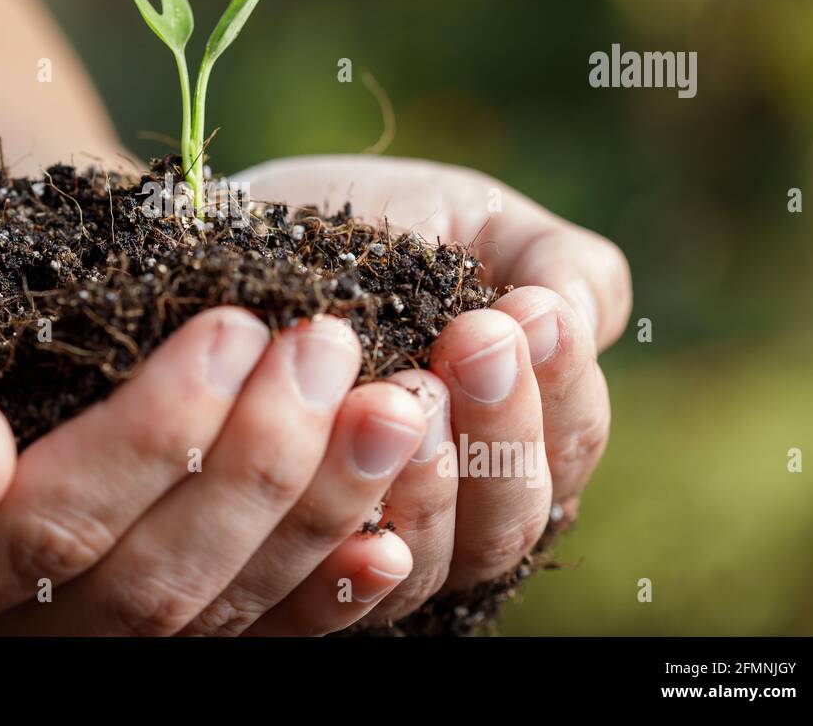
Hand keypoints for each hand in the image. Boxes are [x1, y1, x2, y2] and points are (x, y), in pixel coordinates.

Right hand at [0, 234, 440, 633]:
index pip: (41, 530)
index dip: (152, 438)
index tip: (237, 327)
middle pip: (144, 590)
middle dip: (259, 472)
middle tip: (339, 353)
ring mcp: (51, 659)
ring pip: (205, 623)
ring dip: (314, 520)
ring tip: (398, 413)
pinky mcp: (116, 636)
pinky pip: (228, 641)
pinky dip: (315, 598)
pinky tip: (391, 540)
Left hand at [232, 155, 631, 621]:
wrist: (235, 236)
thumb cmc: (371, 229)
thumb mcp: (472, 221)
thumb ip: (555, 262)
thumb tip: (577, 321)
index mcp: (517, 429)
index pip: (569, 440)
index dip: (561, 384)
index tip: (526, 310)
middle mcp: (460, 502)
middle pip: (515, 515)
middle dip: (505, 424)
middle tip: (475, 340)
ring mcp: (380, 538)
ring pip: (441, 558)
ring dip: (434, 482)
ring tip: (402, 397)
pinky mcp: (296, 559)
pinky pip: (341, 592)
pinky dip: (358, 558)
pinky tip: (356, 504)